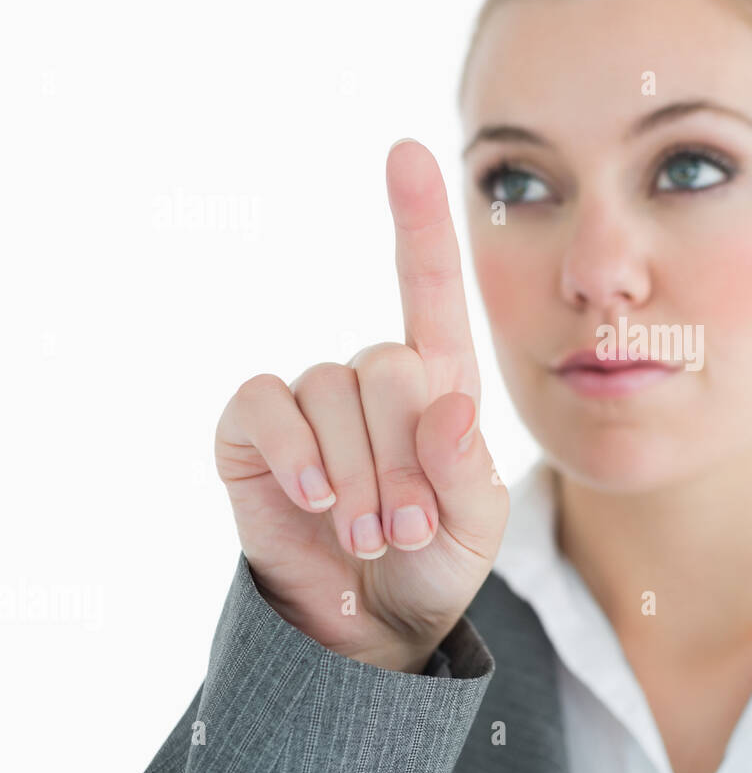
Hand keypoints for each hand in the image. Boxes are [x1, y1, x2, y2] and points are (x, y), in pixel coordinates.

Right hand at [212, 139, 508, 670]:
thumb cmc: (434, 561)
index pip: (429, 288)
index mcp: (436, 384)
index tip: (411, 150)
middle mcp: (372, 377)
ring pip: (335, 393)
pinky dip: (294, 449)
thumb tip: (449, 406)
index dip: (419, 220)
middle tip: (408, 529)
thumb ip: (470, 471)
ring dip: (357, 476)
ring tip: (372, 536)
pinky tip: (309, 496)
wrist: (368, 623)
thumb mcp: (476, 525)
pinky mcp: (255, 426)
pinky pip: (269, 401)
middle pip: (392, 365)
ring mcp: (311, 398)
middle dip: (404, 460)